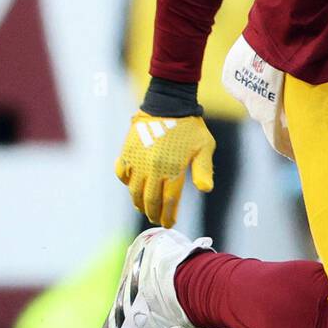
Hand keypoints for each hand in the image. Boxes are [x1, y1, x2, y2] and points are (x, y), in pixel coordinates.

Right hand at [115, 113, 214, 227]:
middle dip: (153, 213)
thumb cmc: (190, 126)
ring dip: (138, 203)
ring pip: (134, 190)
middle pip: (150, 200)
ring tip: (143, 208)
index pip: (169, 201)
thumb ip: (204, 169)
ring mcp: (137, 161)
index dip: (168, 216)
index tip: (169, 223)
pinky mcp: (127, 152)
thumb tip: (206, 189)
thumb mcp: (204, 147)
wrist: (168, 103)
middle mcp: (153, 168)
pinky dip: (126, 183)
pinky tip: (132, 187)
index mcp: (172, 169)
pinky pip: (121, 173)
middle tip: (156, 220)